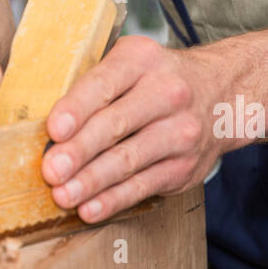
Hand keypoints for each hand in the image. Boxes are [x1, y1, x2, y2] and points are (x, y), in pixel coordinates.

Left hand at [41, 34, 221, 221]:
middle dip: (79, 151)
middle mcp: (166, 93)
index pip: (104, 83)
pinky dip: (113, 200)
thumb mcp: (130, 62)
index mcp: (142, 60)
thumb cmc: (157, 79)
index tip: (54, 128)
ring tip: (62, 194)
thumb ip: (92, 84)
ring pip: (128, 161)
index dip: (78, 107)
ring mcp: (179, 132)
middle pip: (115, 125)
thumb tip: (45, 125)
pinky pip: (143, 186)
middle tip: (51, 170)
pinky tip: (90, 209)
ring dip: (91, 181)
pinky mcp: (184, 167)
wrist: (222, 95)